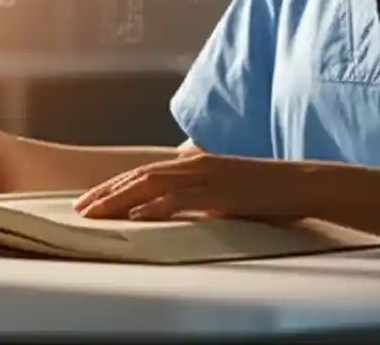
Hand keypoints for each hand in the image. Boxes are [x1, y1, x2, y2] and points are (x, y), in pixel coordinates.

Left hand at [73, 152, 308, 220]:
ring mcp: (206, 177)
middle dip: (105, 193)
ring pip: (151, 185)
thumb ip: (198, 194)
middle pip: (139, 176)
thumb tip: (174, 207)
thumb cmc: (265, 191)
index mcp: (193, 164)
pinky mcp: (219, 193)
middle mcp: (194, 166)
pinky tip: (135, 216)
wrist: (300, 184)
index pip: (143, 174)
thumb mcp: (224, 190)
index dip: (113, 186)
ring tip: (94, 213)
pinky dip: (155, 207)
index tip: (89, 201)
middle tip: (78, 210)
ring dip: (118, 199)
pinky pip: (180, 200)